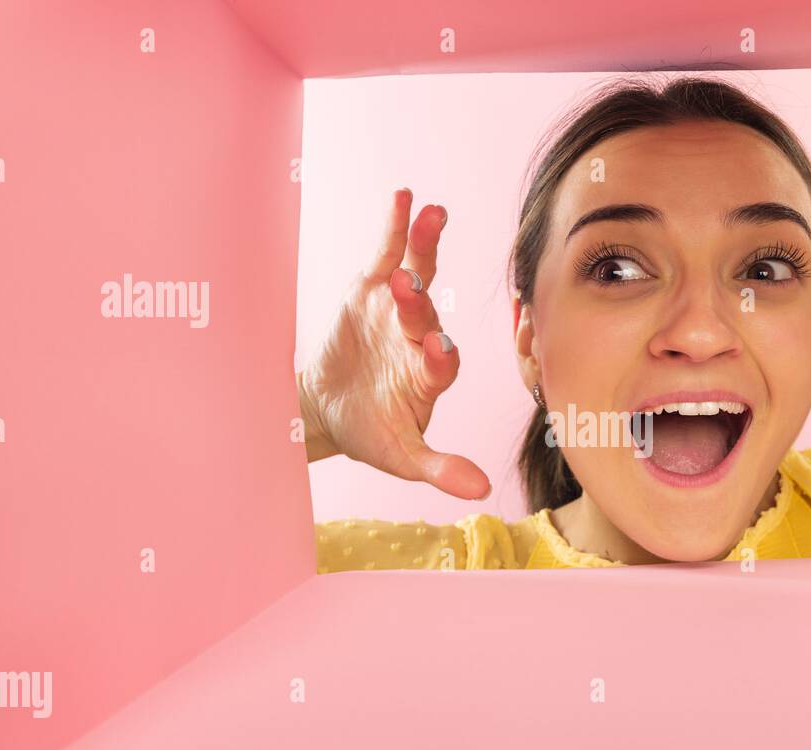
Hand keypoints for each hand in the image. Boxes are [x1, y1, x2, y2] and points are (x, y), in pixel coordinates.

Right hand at [297, 187, 490, 499]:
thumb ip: (439, 468)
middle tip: (411, 285)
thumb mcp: (402, 456)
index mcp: (430, 377)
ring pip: (417, 275)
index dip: (440, 358)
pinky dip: (394, 226)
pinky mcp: (371, 287)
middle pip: (425, 316)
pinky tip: (403, 196)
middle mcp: (421, 338)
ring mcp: (398, 309)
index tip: (437, 351)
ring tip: (428, 214)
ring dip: (422, 247)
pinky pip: (387, 252)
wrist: (329, 408)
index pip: (441, 365)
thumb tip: (482, 491)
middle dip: (418, 302)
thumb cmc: (371, 432)